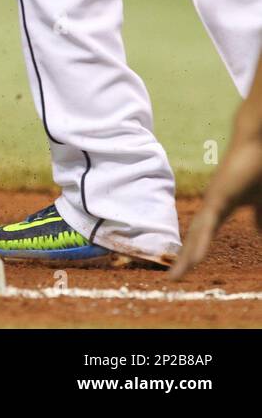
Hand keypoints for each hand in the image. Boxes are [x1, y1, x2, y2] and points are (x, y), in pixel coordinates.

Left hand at [169, 89, 261, 280]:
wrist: (258, 145)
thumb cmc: (258, 170)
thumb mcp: (259, 200)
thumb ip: (257, 214)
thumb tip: (256, 232)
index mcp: (218, 208)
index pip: (202, 235)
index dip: (192, 251)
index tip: (183, 269)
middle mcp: (210, 205)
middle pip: (194, 237)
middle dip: (183, 258)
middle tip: (171, 280)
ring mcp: (213, 200)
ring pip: (197, 233)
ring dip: (187, 256)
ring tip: (176, 276)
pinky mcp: (219, 196)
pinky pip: (208, 224)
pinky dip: (201, 242)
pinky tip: (194, 258)